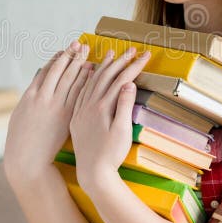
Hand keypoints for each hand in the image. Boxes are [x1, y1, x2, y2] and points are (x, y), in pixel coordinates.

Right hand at [3, 40, 91, 184]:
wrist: (27, 159)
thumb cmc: (21, 139)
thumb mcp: (21, 114)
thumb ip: (30, 98)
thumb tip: (37, 85)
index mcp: (30, 96)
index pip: (46, 71)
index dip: (56, 59)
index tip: (64, 50)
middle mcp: (43, 98)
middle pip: (59, 71)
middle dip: (70, 56)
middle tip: (79, 43)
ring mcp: (55, 106)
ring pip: (70, 79)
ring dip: (79, 64)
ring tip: (87, 52)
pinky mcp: (66, 116)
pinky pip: (78, 94)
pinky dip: (84, 81)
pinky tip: (92, 72)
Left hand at [69, 46, 150, 193]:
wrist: (92, 173)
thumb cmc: (111, 155)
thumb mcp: (123, 131)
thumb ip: (125, 106)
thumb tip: (129, 83)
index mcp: (102, 107)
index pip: (120, 79)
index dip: (133, 66)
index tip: (145, 55)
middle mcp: (89, 105)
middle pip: (105, 76)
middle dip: (120, 61)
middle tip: (131, 49)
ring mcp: (81, 110)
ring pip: (91, 81)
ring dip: (102, 66)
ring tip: (111, 54)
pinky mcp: (76, 117)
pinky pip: (80, 91)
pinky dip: (87, 79)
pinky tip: (90, 74)